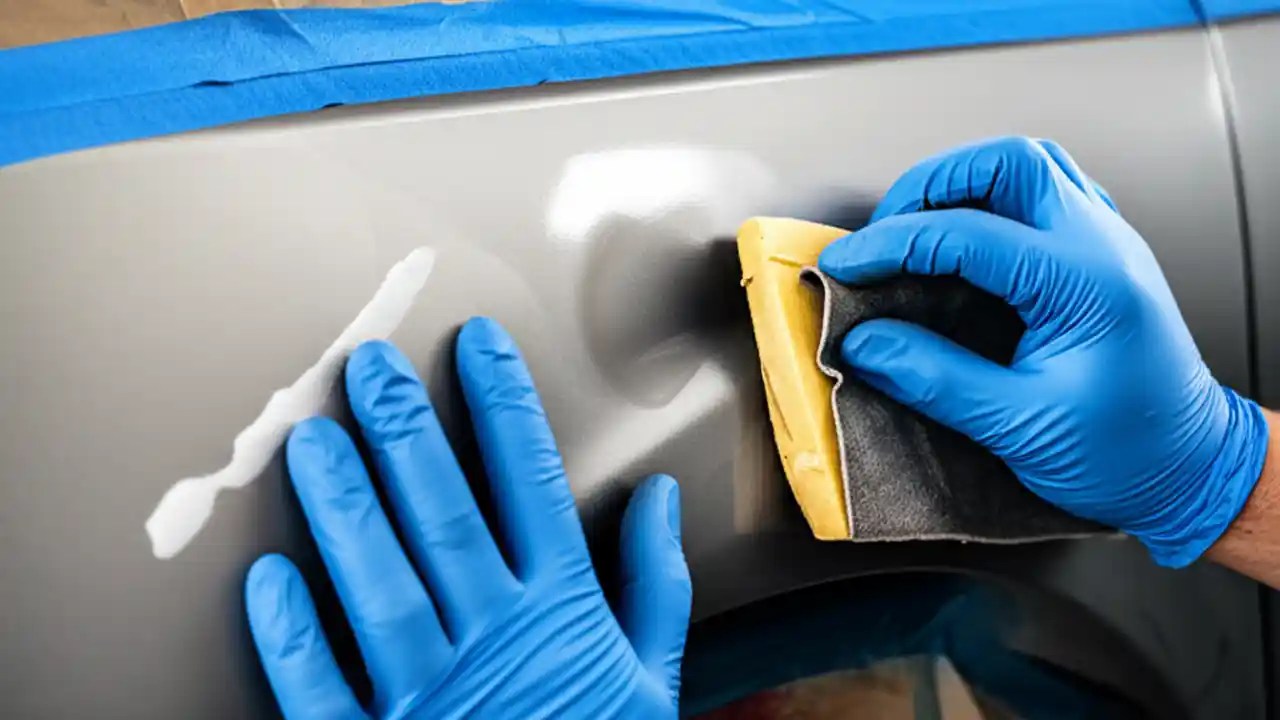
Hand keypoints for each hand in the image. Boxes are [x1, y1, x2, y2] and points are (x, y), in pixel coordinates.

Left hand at [244, 318, 690, 718]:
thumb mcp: (651, 678)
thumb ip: (655, 586)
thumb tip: (658, 502)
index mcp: (560, 612)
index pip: (529, 485)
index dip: (502, 407)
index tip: (475, 348)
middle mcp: (494, 639)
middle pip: (442, 517)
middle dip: (405, 433)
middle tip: (367, 368)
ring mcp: (431, 693)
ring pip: (379, 585)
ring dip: (343, 510)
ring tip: (310, 443)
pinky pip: (324, 689)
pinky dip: (294, 637)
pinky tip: (269, 581)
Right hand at [818, 137, 1269, 566]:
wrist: (1189, 467)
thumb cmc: (1125, 454)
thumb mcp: (1019, 426)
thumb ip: (935, 379)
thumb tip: (866, 345)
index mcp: (1083, 283)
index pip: (966, 234)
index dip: (892, 244)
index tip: (846, 265)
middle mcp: (1101, 245)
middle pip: (1008, 162)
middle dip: (931, 185)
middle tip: (884, 229)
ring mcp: (1108, 242)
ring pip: (1031, 165)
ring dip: (965, 182)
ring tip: (917, 224)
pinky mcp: (1102, 254)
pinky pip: (1047, 192)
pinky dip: (995, 200)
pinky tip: (966, 238)